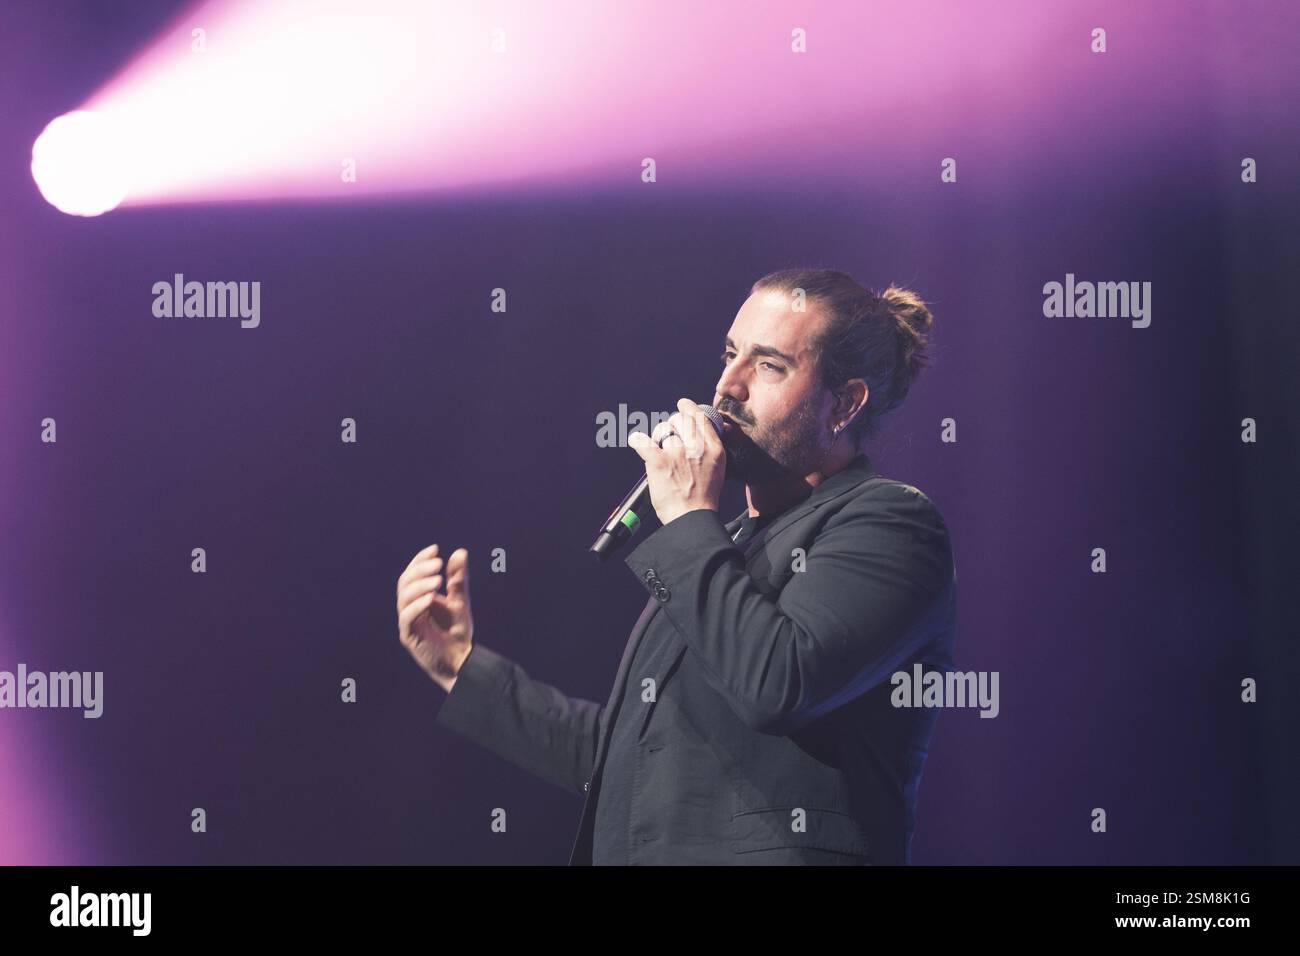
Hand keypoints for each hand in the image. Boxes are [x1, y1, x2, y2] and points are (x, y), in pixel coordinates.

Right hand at [396, 544, 473, 693]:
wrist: (461, 660)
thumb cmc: (457, 631)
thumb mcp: (460, 600)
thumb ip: (457, 579)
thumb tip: (460, 551)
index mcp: (418, 598)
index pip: (412, 574)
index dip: (419, 560)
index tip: (435, 550)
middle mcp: (410, 608)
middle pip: (405, 583)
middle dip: (419, 570)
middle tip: (438, 563)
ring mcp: (408, 622)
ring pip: (403, 598)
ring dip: (420, 585)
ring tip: (438, 579)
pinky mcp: (409, 637)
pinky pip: (407, 618)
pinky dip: (418, 605)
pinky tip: (432, 598)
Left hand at [626, 397, 724, 525]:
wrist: (692, 519)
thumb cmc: (703, 499)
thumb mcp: (718, 470)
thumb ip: (710, 451)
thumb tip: (700, 436)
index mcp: (713, 449)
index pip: (699, 417)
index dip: (688, 408)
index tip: (682, 405)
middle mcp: (696, 447)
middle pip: (680, 419)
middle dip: (672, 424)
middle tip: (669, 436)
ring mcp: (677, 453)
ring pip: (662, 428)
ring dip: (658, 436)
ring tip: (658, 448)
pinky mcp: (658, 462)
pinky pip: (642, 441)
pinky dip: (637, 440)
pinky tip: (636, 441)